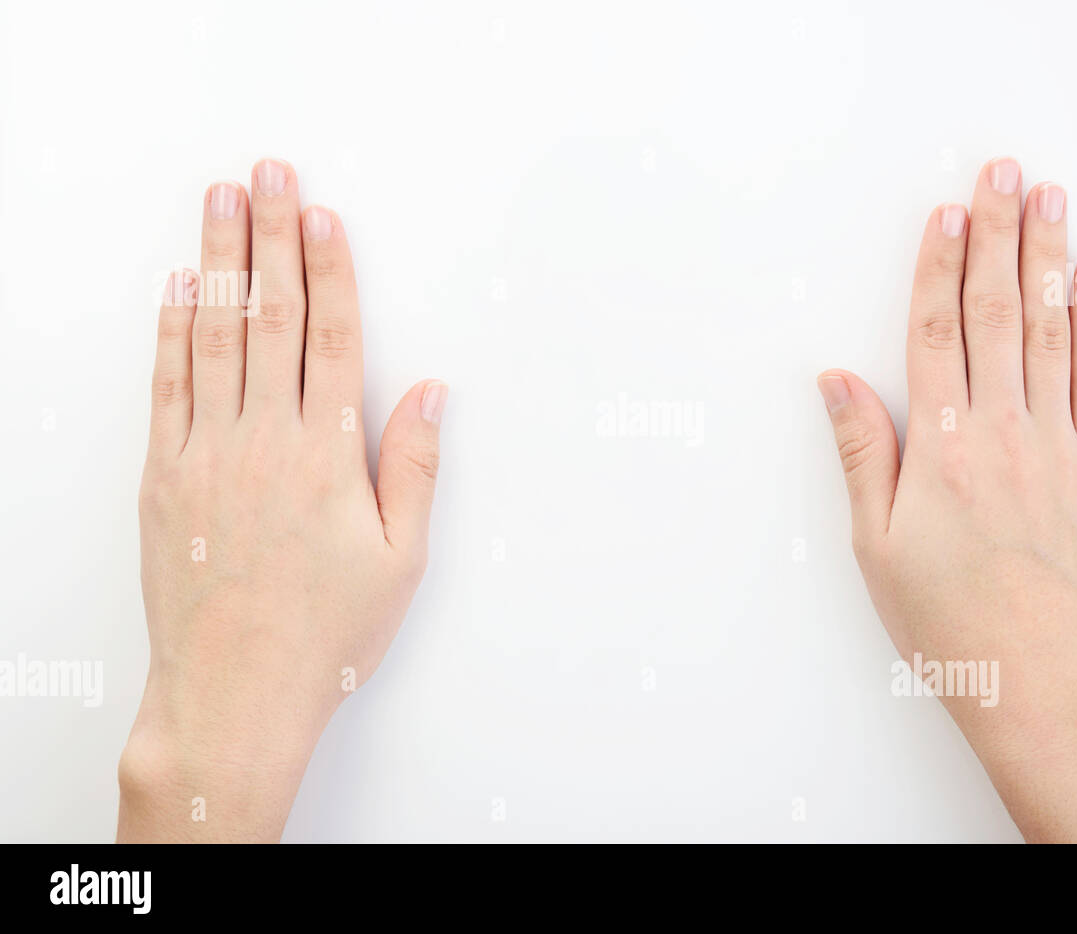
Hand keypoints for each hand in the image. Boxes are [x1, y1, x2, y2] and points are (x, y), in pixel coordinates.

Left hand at [118, 159, 445, 841]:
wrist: (233, 694)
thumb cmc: (324, 633)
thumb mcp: (401, 559)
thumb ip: (415, 466)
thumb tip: (431, 393)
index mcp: (327, 454)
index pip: (331, 335)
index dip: (327, 266)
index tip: (321, 213)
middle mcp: (263, 439)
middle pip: (270, 314)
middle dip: (270, 235)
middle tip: (267, 172)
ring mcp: (205, 453)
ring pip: (214, 334)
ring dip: (218, 260)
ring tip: (219, 201)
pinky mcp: (164, 477)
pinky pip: (166, 385)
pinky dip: (171, 331)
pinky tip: (177, 289)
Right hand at [819, 157, 1076, 841]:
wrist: (1037, 676)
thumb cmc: (947, 618)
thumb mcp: (876, 543)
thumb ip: (861, 452)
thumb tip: (836, 381)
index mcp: (940, 446)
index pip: (935, 331)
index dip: (940, 264)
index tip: (947, 211)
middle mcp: (1001, 430)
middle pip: (996, 311)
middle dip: (998, 233)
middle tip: (1003, 170)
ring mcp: (1058, 444)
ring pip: (1050, 329)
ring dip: (1048, 257)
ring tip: (1050, 197)